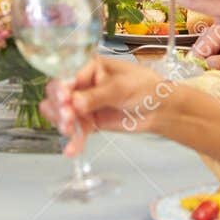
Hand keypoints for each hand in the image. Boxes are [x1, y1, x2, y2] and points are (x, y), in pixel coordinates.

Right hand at [41, 57, 174, 155]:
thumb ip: (97, 95)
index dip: (61, 88)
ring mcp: (85, 104)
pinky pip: (77, 131)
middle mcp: (84, 85)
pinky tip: (71, 151)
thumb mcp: (121, 87)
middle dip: (59, 108)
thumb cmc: (145, 88)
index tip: (63, 99)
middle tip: (67, 118)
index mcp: (90, 68)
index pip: (67, 76)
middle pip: (59, 96)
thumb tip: (74, 103)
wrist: (161, 110)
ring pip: (63, 114)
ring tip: (69, 132)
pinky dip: (73, 141)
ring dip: (63, 124)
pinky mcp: (90, 122)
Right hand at [196, 28, 219, 76]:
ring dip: (213, 73)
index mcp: (217, 32)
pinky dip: (218, 72)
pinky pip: (212, 65)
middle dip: (207, 70)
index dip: (199, 67)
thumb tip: (204, 66)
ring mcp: (217, 44)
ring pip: (205, 63)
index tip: (204, 80)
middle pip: (199, 57)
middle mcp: (214, 36)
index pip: (197, 51)